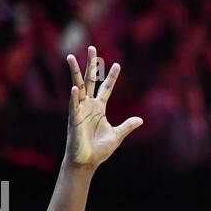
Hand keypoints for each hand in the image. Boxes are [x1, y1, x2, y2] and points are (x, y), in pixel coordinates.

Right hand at [64, 46, 143, 168]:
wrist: (87, 162)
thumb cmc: (100, 150)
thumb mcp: (117, 135)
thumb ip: (127, 126)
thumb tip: (140, 119)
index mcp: (99, 108)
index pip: (106, 88)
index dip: (111, 76)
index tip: (116, 64)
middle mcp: (89, 105)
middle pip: (90, 80)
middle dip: (91, 64)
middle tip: (92, 48)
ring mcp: (80, 110)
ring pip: (77, 87)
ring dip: (75, 72)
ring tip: (70, 56)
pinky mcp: (74, 119)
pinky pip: (74, 106)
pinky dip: (74, 97)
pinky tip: (74, 88)